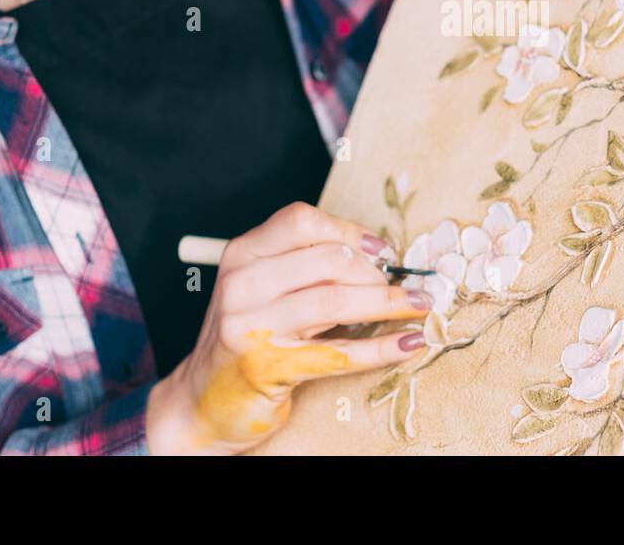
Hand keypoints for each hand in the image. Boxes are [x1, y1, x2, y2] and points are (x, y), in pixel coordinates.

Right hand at [146, 202, 428, 453]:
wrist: (202, 401)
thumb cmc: (247, 337)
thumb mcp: (264, 291)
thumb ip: (306, 268)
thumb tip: (380, 257)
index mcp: (242, 255)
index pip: (302, 221)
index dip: (350, 231)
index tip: (383, 251)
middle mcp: (242, 285)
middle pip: (327, 260)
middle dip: (376, 273)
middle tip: (403, 287)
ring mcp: (253, 327)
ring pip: (336, 302)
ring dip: (388, 303)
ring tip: (421, 305)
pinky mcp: (268, 368)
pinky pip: (338, 353)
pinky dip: (381, 348)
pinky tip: (407, 343)